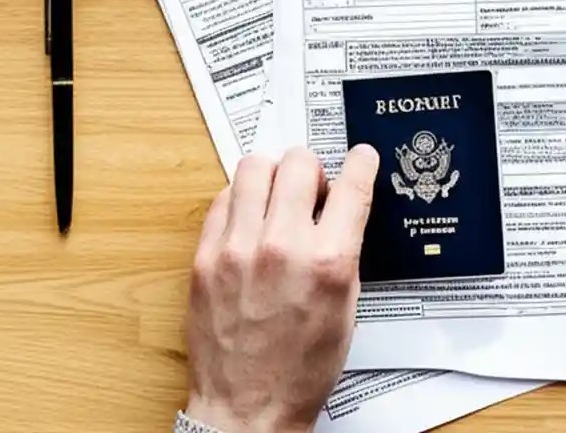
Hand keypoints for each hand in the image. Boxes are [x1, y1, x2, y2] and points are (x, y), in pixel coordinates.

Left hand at [185, 145, 379, 432]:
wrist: (248, 407)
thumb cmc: (301, 368)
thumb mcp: (346, 306)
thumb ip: (343, 249)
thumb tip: (340, 208)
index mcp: (328, 262)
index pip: (352, 186)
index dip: (361, 164)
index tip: (361, 157)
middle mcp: (282, 247)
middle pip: (299, 163)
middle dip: (312, 167)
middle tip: (313, 187)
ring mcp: (237, 249)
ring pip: (254, 167)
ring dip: (273, 173)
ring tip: (278, 195)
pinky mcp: (204, 258)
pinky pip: (223, 199)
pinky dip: (241, 198)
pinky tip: (250, 217)